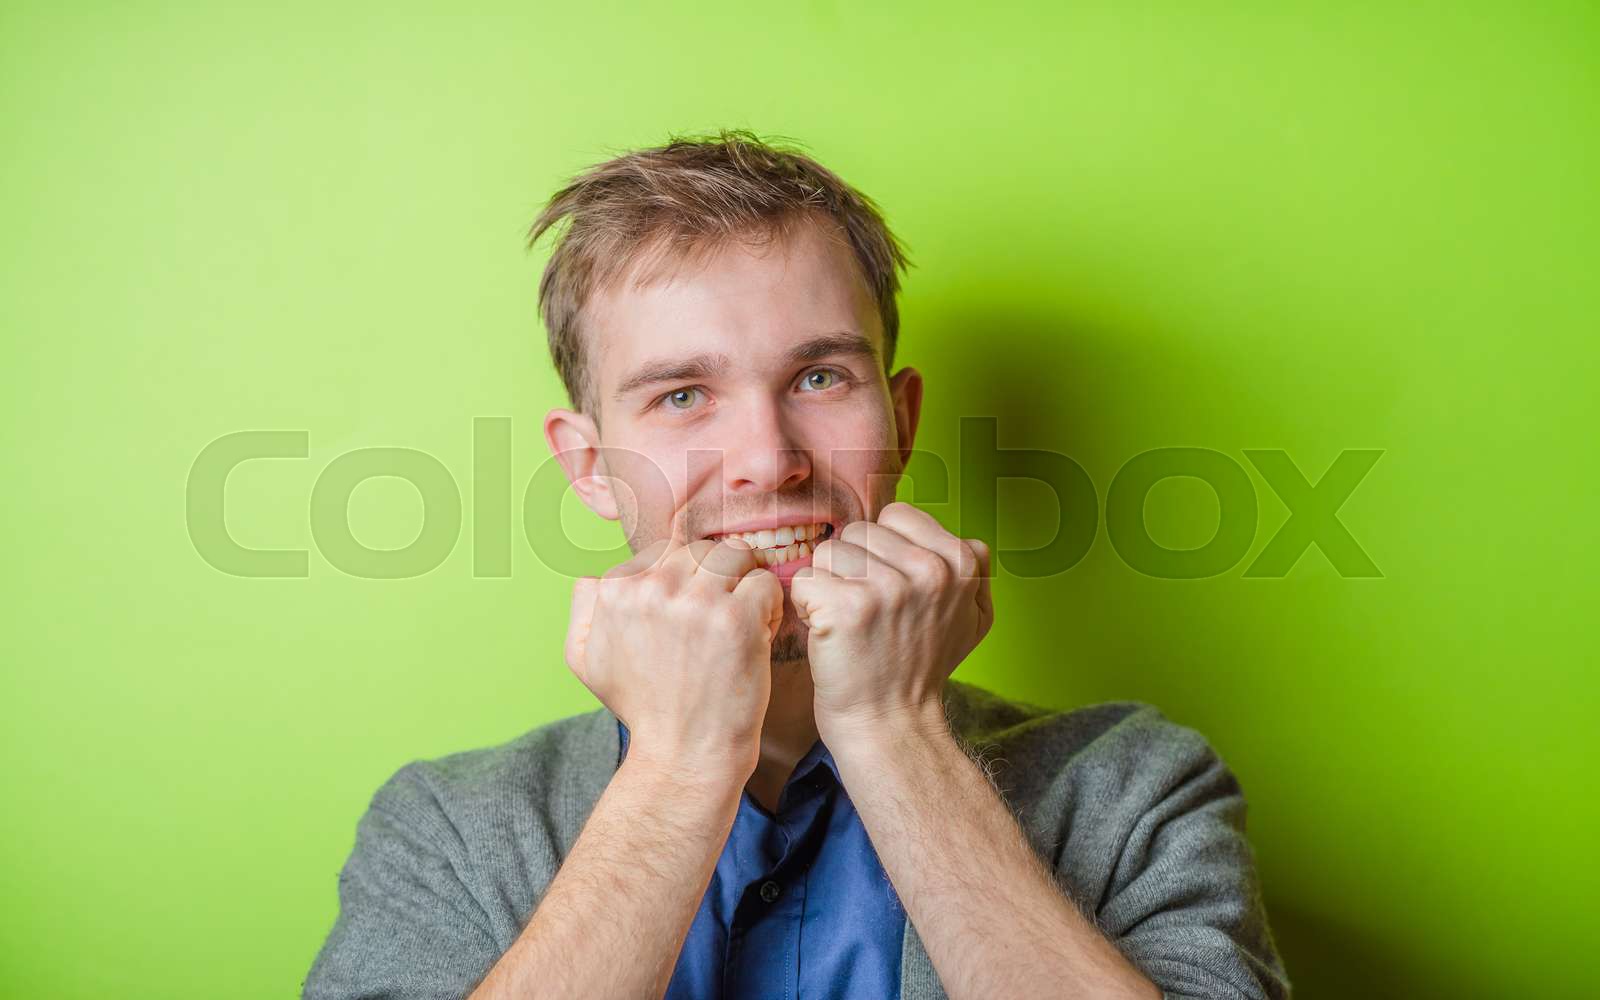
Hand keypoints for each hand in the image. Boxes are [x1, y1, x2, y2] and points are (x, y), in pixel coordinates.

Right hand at [564, 506, 784, 777]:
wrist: (683, 753)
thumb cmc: (641, 707)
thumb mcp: (584, 659)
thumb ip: (584, 605)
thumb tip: (594, 573)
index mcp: (616, 590)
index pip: (664, 550)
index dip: (684, 580)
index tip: (689, 615)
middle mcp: (653, 588)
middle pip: (701, 549)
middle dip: (716, 578)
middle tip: (719, 619)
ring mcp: (697, 601)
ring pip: (736, 555)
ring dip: (743, 583)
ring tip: (739, 621)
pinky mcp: (737, 618)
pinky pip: (764, 581)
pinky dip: (768, 604)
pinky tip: (758, 633)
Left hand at [789, 502, 993, 741]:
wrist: (892, 725)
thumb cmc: (921, 667)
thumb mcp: (972, 614)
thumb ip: (969, 566)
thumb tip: (958, 534)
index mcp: (962, 561)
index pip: (896, 515)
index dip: (883, 550)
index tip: (890, 590)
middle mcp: (929, 570)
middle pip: (859, 530)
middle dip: (853, 567)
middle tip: (868, 613)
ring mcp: (888, 588)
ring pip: (828, 551)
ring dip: (828, 585)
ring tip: (849, 622)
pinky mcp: (846, 607)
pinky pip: (805, 578)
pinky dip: (806, 606)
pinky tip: (829, 633)